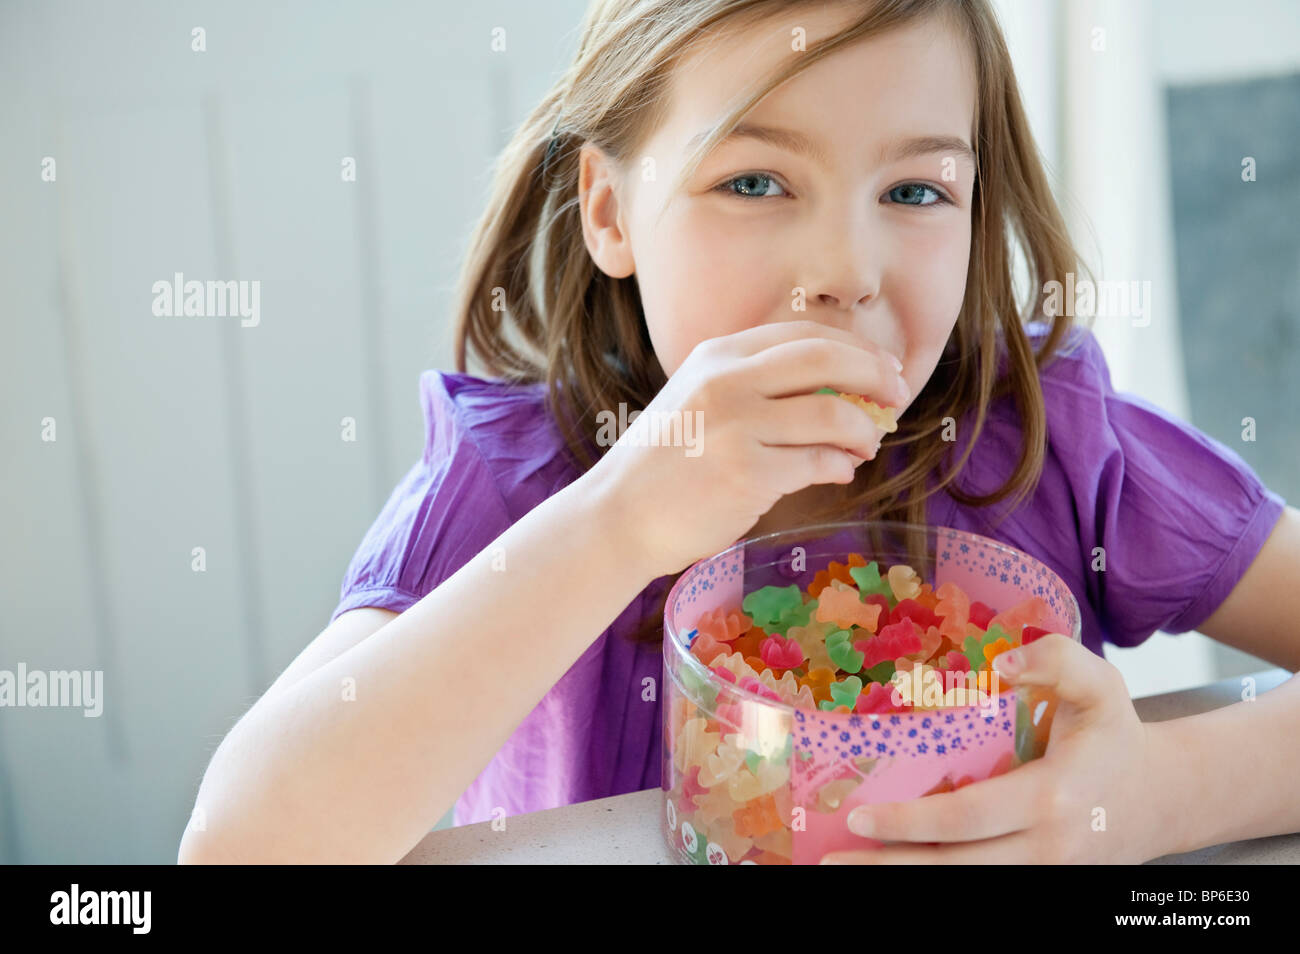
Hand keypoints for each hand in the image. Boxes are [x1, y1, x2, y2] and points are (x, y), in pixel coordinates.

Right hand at [583, 319, 908, 578]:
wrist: (619, 516)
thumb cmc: (664, 465)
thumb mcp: (700, 400)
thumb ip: (754, 387)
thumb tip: (839, 391)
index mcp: (717, 356)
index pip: (802, 334)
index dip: (854, 348)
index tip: (883, 367)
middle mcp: (727, 381)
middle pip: (826, 358)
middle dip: (876, 375)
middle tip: (898, 396)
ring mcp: (737, 426)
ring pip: (833, 412)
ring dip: (864, 429)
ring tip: (866, 445)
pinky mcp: (748, 474)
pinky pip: (819, 462)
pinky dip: (841, 465)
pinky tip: (840, 471)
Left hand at [821, 634, 1170, 863]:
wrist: (1160, 798)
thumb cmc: (1116, 736)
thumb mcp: (1102, 684)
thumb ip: (1057, 659)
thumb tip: (1002, 664)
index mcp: (1051, 799)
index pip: (967, 818)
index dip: (911, 822)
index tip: (861, 817)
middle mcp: (1045, 849)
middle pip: (955, 869)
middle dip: (889, 867)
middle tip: (830, 858)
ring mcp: (1044, 874)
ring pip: (965, 888)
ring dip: (903, 880)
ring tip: (845, 869)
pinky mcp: (1040, 883)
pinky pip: (982, 888)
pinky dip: (936, 882)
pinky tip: (893, 867)